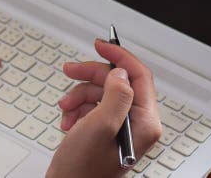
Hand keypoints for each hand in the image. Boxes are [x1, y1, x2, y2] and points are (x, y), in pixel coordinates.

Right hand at [46, 39, 161, 177]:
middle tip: (71, 71)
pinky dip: (77, 109)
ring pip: (101, 92)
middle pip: (116, 81)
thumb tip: (121, 73)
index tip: (100, 45)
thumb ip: (116, 95)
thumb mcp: (100, 126)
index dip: (119, 57)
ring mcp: (121, 126)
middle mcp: (136, 123)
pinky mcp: (106, 130)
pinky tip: (68, 121)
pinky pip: (93, 106)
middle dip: (91, 77)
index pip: (139, 76)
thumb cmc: (83, 171)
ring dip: (79, 95)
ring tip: (66, 108)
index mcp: (144, 122)